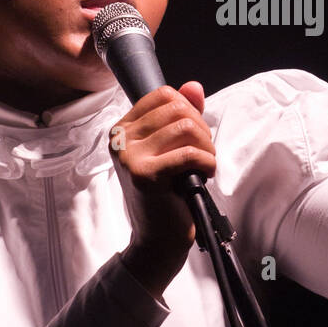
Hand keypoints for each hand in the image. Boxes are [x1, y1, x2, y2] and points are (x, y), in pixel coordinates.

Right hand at [109, 81, 215, 296]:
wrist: (157, 239)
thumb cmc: (166, 193)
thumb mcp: (172, 148)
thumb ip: (182, 114)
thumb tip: (194, 86)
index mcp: (122, 128)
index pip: (164, 94)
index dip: (189, 110)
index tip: (193, 137)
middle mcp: (120, 138)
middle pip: (178, 108)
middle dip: (201, 130)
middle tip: (202, 155)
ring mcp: (129, 156)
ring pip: (186, 128)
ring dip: (206, 147)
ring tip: (203, 166)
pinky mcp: (145, 175)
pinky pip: (189, 153)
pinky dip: (207, 162)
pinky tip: (205, 175)